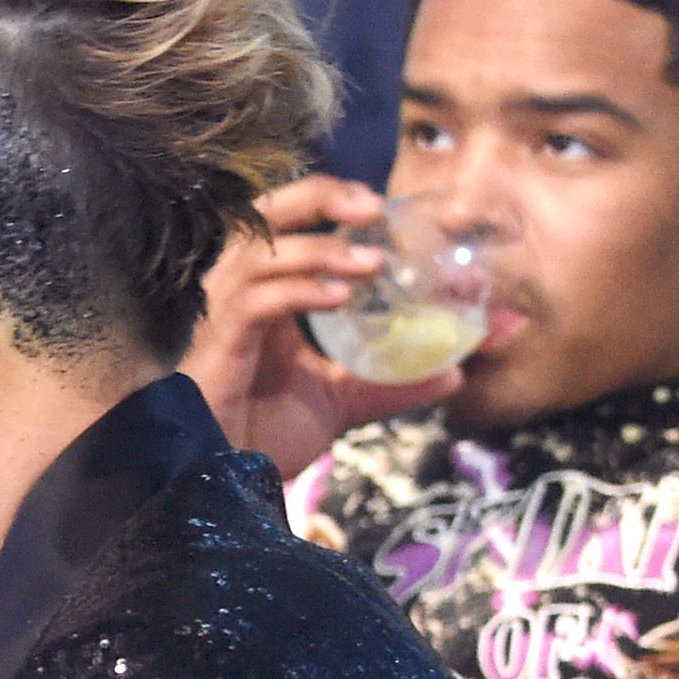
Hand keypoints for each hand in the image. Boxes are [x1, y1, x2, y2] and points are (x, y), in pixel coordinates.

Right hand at [184, 175, 461, 477]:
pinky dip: (300, 291)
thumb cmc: (264, 436)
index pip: (290, 224)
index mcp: (266, 293)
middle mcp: (239, 291)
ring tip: (373, 264)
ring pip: (262, 252)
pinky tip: (341, 298)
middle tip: (373, 207)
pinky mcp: (220, 343)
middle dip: (320, 197)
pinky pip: (256, 300)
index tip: (381, 210)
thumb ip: (394, 381)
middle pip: (267, 214)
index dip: (331, 204)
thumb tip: (458, 371)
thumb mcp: (343, 399)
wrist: (223, 481)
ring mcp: (224, 314)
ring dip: (321, 249)